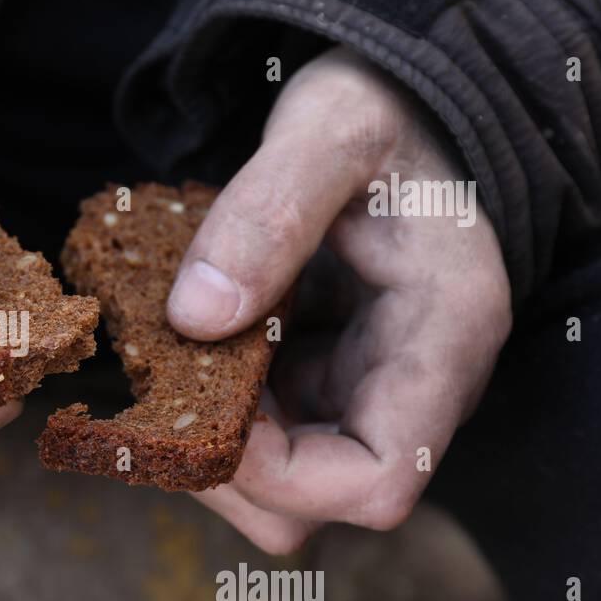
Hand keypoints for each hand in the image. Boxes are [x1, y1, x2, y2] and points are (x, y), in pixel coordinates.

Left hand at [165, 47, 511, 553]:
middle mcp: (417, 382)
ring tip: (163, 365)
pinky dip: (215, 404)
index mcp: (444, 337)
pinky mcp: (330, 371)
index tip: (198, 417)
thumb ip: (268, 214)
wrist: (401, 100)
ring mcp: (370, 383)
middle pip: (318, 500)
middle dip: (228, 467)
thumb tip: (196, 317)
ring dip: (214, 438)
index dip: (279, 476)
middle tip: (156, 398)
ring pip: (285, 474)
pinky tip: (182, 347)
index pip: (376, 480)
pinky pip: (269, 425)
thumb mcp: (331, 130)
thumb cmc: (384, 106)